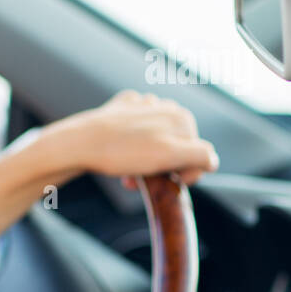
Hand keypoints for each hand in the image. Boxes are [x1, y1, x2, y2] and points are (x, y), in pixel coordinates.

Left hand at [43, 90, 218, 188]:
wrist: (78, 143)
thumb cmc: (121, 152)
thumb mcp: (169, 156)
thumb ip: (199, 155)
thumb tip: (213, 160)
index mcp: (182, 118)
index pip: (199, 153)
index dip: (185, 174)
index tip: (167, 184)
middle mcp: (165, 107)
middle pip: (177, 147)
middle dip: (163, 169)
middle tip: (141, 182)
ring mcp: (142, 107)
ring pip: (155, 142)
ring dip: (147, 163)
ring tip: (129, 174)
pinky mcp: (121, 111)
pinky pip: (134, 134)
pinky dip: (130, 149)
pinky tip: (118, 156)